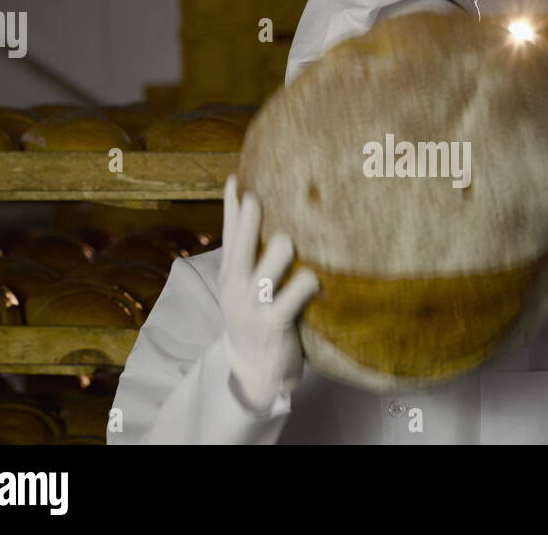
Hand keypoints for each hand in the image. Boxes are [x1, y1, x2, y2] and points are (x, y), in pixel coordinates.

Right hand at [218, 175, 318, 410]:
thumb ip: (250, 253)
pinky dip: (309, 281)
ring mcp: (253, 303)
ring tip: (294, 245)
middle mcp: (236, 284)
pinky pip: (298, 290)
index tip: (236, 177)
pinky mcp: (274, 321)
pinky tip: (318, 279)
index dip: (232, 205)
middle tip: (259, 197)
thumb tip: (254, 212)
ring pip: (274, 259)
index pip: (229, 232)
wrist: (255, 370)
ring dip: (287, 248)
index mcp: (230, 271)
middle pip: (243, 241)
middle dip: (251, 218)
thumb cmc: (257, 316)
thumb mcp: (244, 285)